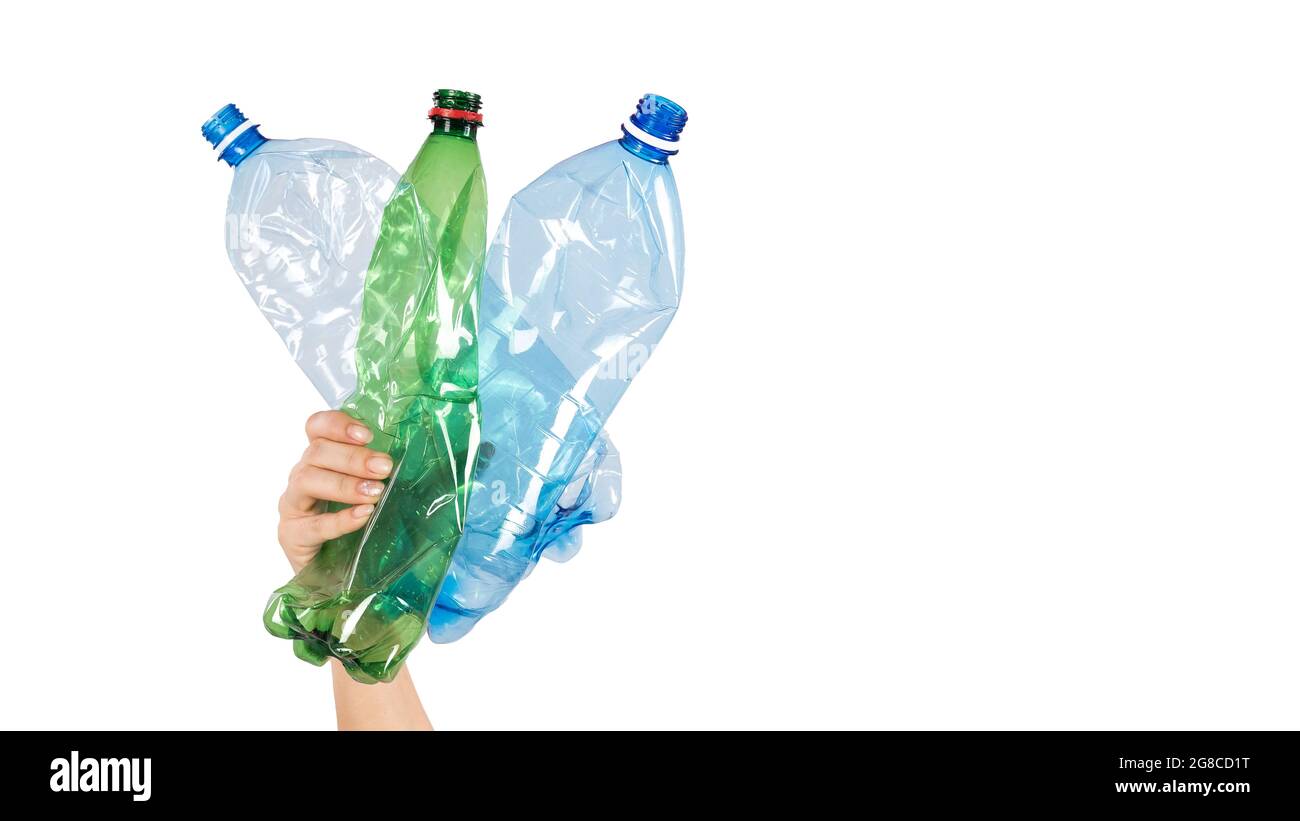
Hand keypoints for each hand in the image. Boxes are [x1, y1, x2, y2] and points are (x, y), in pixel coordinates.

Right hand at [278, 410, 392, 573]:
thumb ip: (378, 473)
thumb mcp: (367, 492)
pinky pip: (314, 524)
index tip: (368, 434)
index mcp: (319, 458)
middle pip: (316, 452)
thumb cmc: (355, 525)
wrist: (335, 573)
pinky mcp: (292, 535)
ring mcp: (293, 505)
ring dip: (345, 484)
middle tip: (385, 467)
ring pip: (307, 480)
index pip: (316, 427)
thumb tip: (416, 458)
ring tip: (375, 492)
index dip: (338, 424)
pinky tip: (364, 515)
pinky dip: (341, 518)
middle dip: (353, 457)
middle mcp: (301, 476)